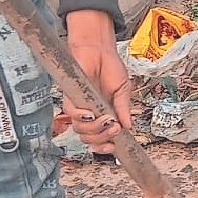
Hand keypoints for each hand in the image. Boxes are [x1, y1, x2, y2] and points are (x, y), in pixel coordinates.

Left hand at [65, 9, 131, 153]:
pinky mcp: (69, 99)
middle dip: (103, 139)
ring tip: (107, 119)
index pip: (101, 138)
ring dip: (95, 129)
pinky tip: (90, 114)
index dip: (105, 146)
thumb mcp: (123, 90)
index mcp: (104, 115)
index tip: (114, 148)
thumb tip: (128, 128)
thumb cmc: (110, 67)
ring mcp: (80, 108)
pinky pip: (71, 115)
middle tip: (115, 129)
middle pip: (90, 140)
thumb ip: (124, 109)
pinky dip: (80, 118)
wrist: (99, 49)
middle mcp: (90, 115)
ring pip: (81, 131)